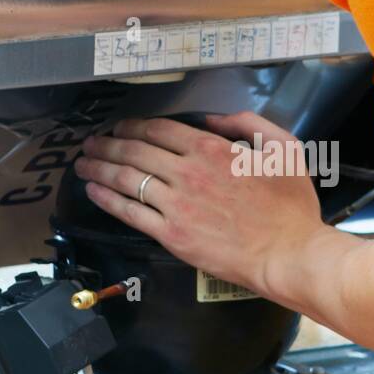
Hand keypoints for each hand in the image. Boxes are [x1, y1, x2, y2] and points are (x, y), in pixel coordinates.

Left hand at [74, 111, 324, 295]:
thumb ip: (248, 124)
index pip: (159, 130)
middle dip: (107, 144)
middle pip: (134, 151)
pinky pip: (130, 212)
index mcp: (212, 149)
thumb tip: (213, 119)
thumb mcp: (284, 149)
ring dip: (99, 168)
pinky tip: (94, 192)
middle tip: (91, 143)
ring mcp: (176, 205)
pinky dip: (107, 199)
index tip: (121, 127)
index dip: (134, 126)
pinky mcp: (172, 235)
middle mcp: (187, 173)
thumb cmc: (290, 207)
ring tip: (82, 164)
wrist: (288, 254)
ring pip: (126, 179)